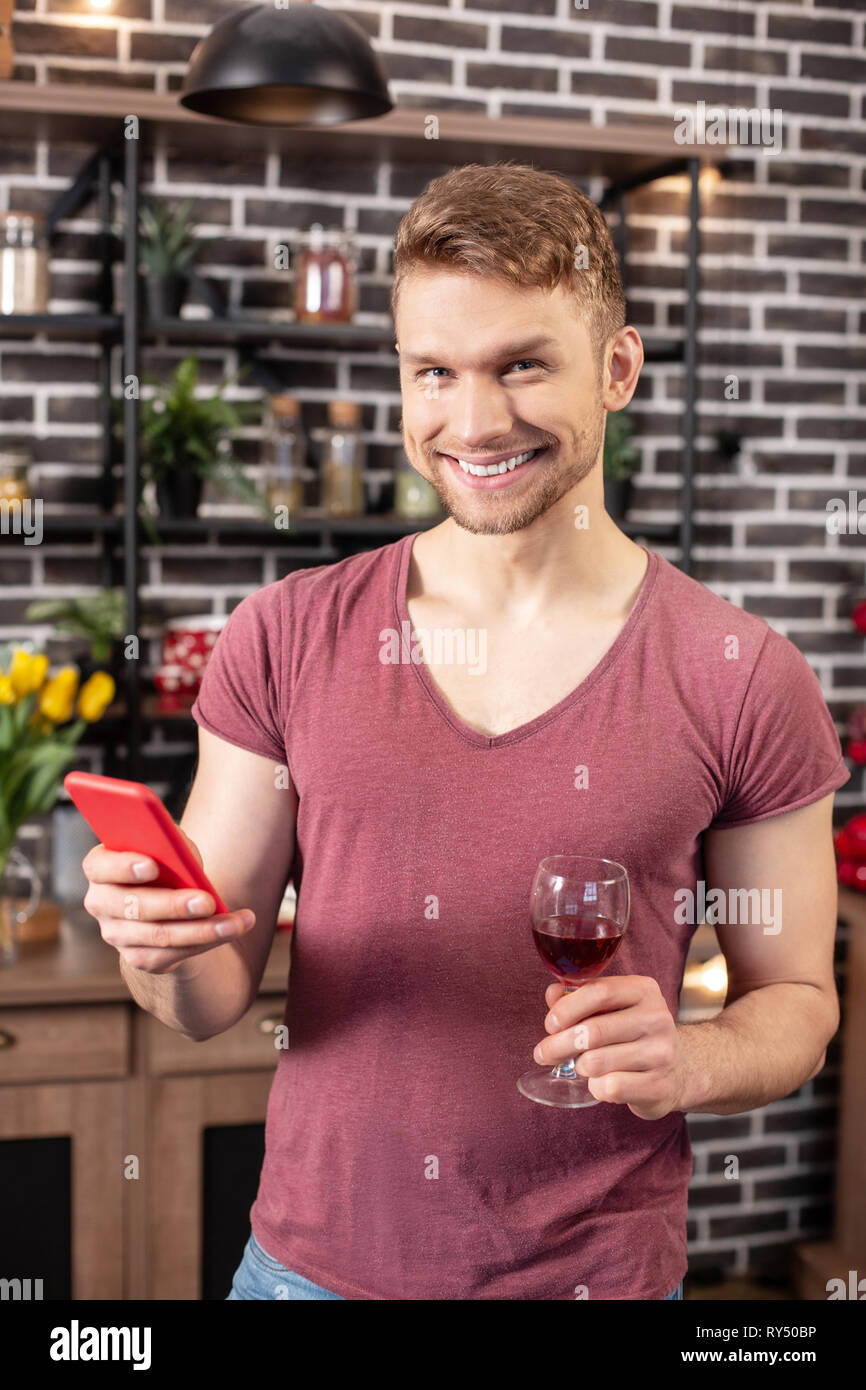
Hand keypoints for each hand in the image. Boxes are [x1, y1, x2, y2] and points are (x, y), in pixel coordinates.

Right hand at [82, 828, 254, 975]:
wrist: (168, 899)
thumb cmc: (167, 862)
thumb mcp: (168, 846)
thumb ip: (170, 844)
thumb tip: (182, 854)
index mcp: (100, 867)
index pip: (100, 866)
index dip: (123, 866)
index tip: (151, 865)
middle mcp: (100, 903)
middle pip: (133, 906)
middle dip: (173, 905)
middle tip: (207, 901)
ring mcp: (116, 934)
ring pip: (159, 936)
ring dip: (202, 930)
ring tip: (234, 923)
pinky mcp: (138, 957)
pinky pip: (172, 955)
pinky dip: (206, 942)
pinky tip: (231, 930)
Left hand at [532, 975, 687, 1119]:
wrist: (680, 1071)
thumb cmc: (634, 1034)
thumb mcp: (612, 1008)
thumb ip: (579, 998)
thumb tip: (552, 994)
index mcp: (644, 991)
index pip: (599, 991)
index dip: (567, 1008)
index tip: (550, 1024)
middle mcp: (657, 1019)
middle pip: (592, 1031)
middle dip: (558, 1045)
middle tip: (543, 1053)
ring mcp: (661, 1054)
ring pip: (596, 1062)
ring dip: (579, 1066)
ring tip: (583, 1065)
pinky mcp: (659, 1086)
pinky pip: (609, 1087)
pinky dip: (596, 1087)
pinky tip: (602, 1082)